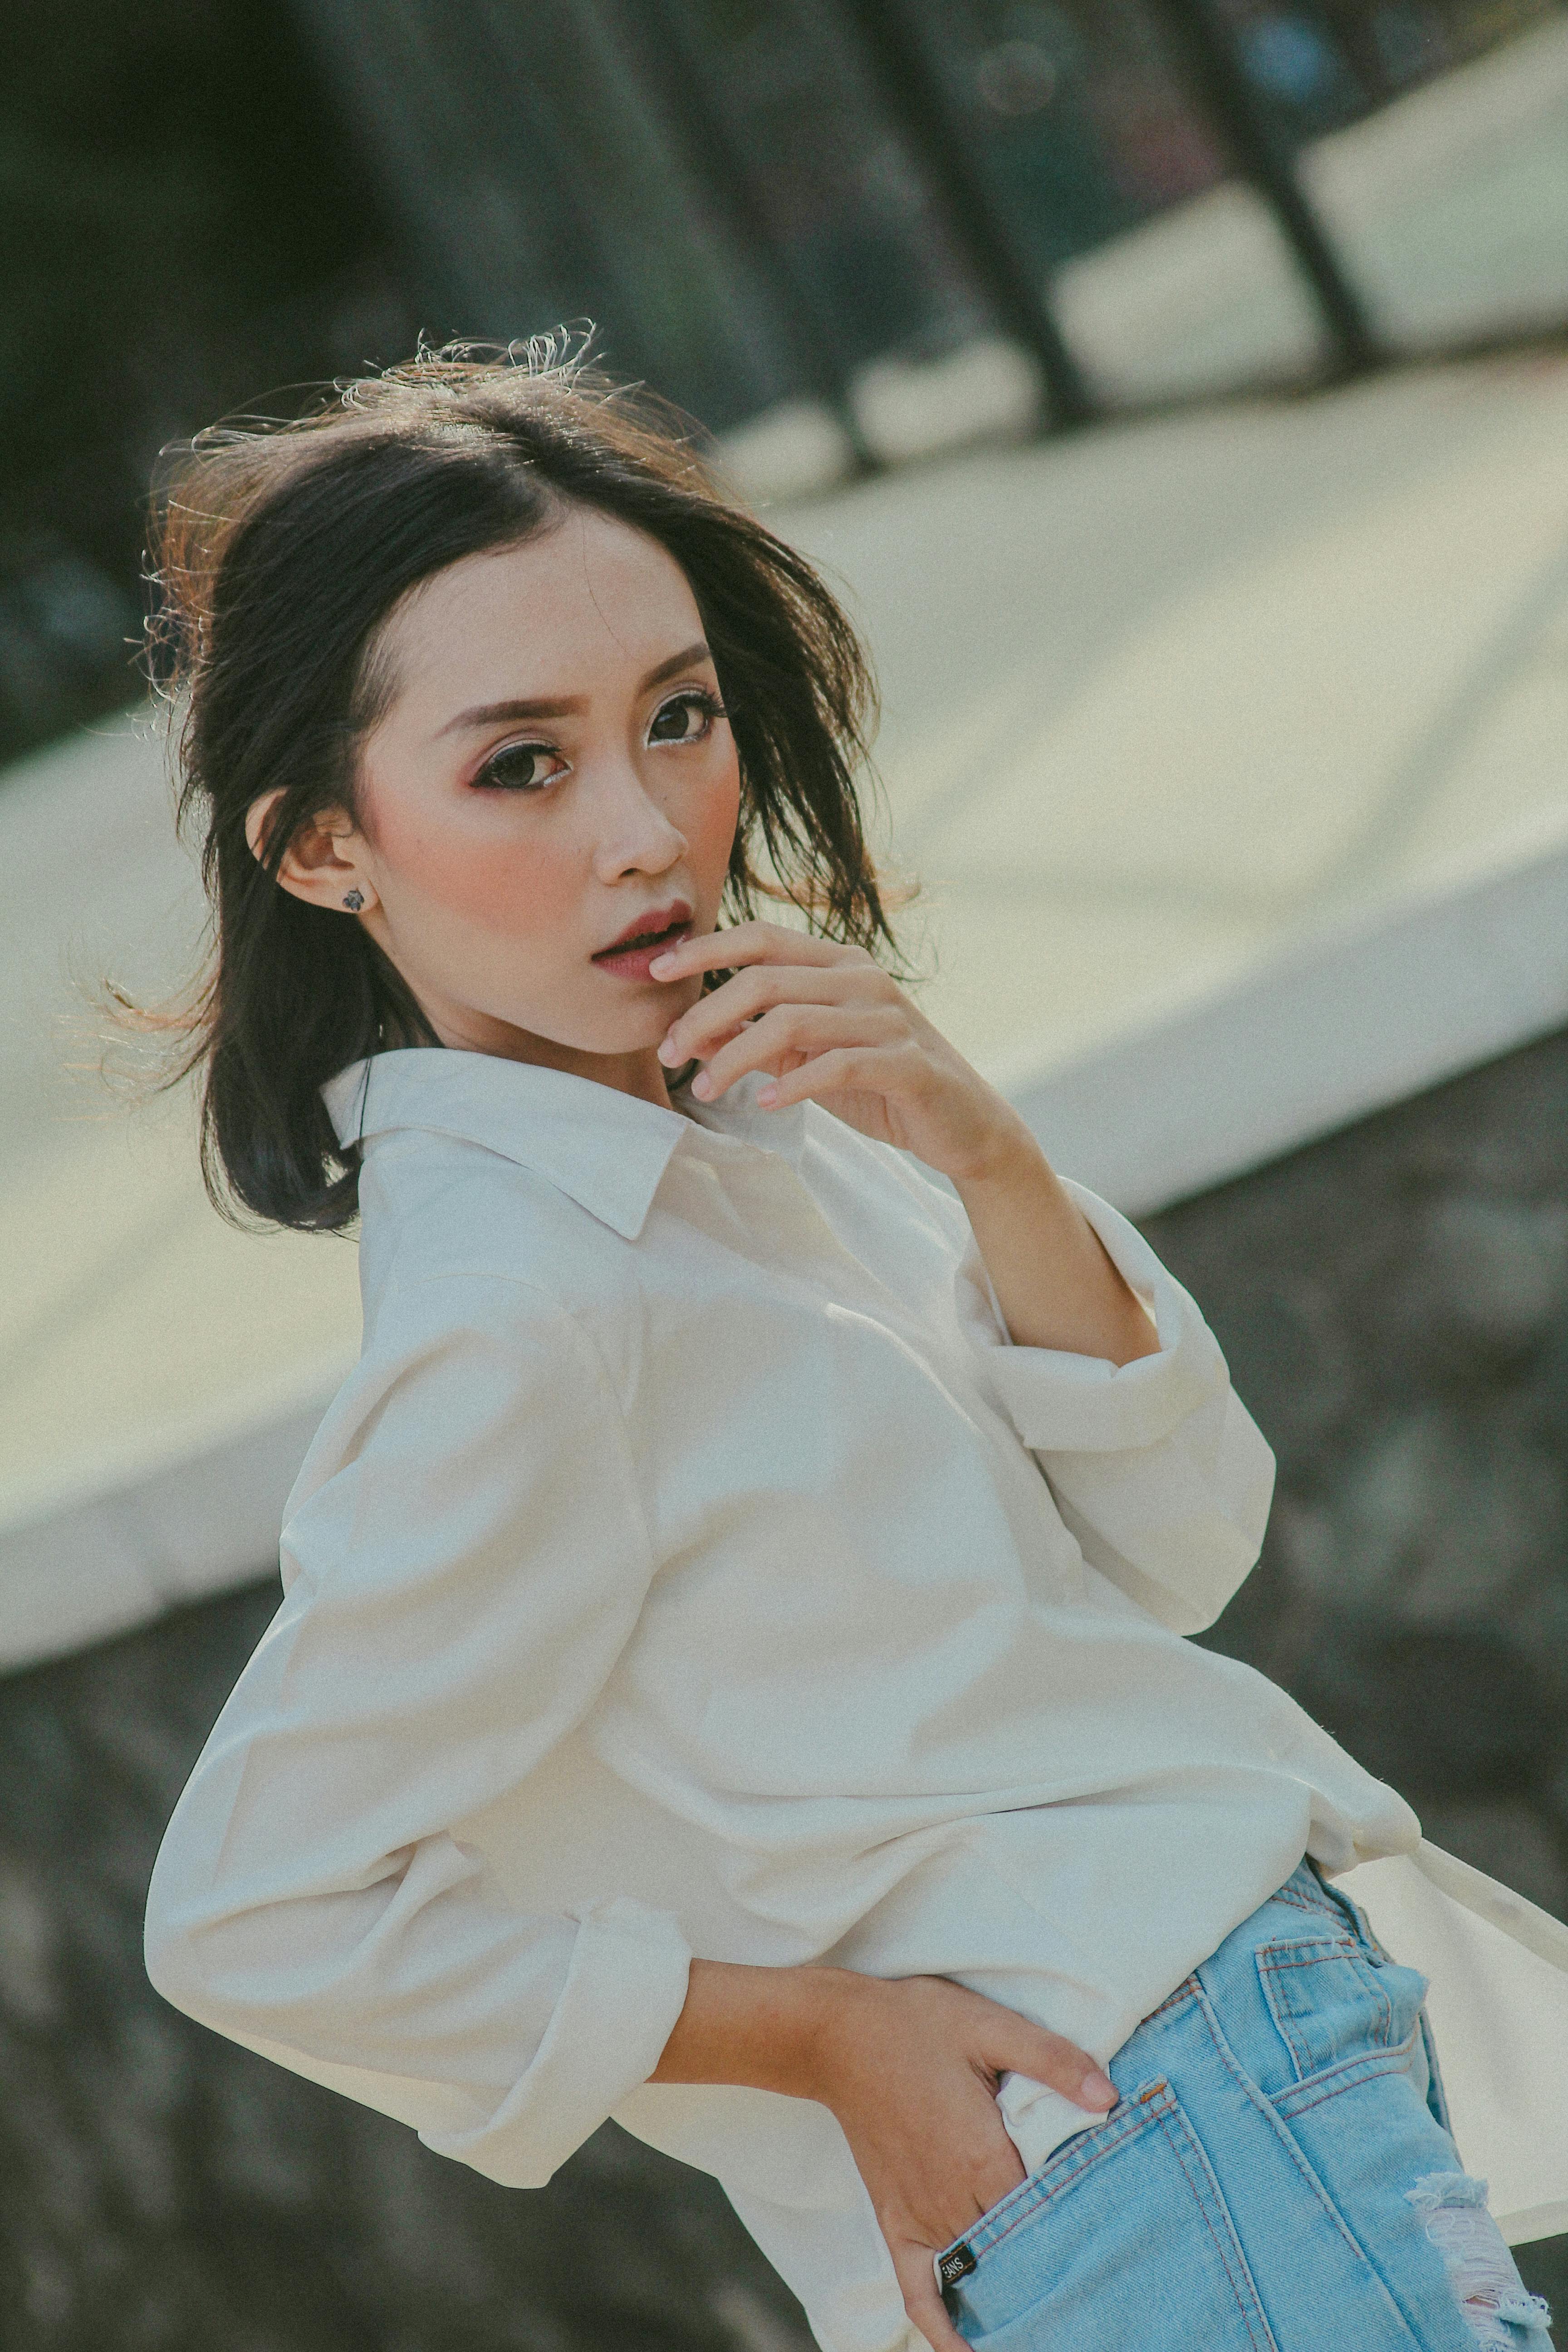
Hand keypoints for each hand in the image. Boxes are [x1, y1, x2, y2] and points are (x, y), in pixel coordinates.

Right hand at [650, 1961, 1116, 2351]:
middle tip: (1099, 2281)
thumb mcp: (990, 2026)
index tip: (1116, 2238)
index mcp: (985, 2156)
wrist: (838, 2034)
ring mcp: (920, 2216)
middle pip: (1018, 2249)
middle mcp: (954, 2198)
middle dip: (1056, 2263)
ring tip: (1059, 2312)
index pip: (1048, 2214)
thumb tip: (1109, 2098)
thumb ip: (1051, 2062)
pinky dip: (942, 2329)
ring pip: (979, 2272)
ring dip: (1015, 2291)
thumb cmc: (917, 2026)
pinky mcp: (893, 2221)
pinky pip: (917, 2291)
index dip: (1083, 2225)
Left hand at [652, 923, 1157, 1363]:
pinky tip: (764, 1106)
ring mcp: (889, 1018)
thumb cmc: (880, 1085)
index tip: (655, 972)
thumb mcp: (810, 1056)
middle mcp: (863, 979)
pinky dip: (794, 1085)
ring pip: (793, 1023)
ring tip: (703, 1090)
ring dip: (736, 1057)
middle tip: (669, 1054)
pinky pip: (839, 1065)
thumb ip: (760, 1037)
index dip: (705, 949)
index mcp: (839, 964)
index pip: (761, 939)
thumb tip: (693, 1031)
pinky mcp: (908, 1064)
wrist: (963, 1127)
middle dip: (706, 1015)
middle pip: (765, 981)